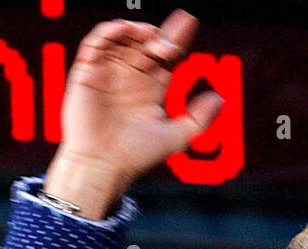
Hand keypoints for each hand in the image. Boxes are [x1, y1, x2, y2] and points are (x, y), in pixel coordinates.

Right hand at [45, 10, 221, 217]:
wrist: (103, 166)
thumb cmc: (134, 156)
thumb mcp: (175, 137)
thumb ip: (198, 118)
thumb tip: (219, 98)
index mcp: (149, 89)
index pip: (165, 56)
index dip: (176, 38)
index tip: (188, 22)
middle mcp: (129, 78)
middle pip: (145, 43)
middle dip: (159, 36)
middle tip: (169, 44)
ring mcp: (108, 73)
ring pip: (122, 38)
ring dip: (136, 29)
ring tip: (150, 34)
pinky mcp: (87, 72)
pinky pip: (96, 43)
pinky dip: (110, 31)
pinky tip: (125, 29)